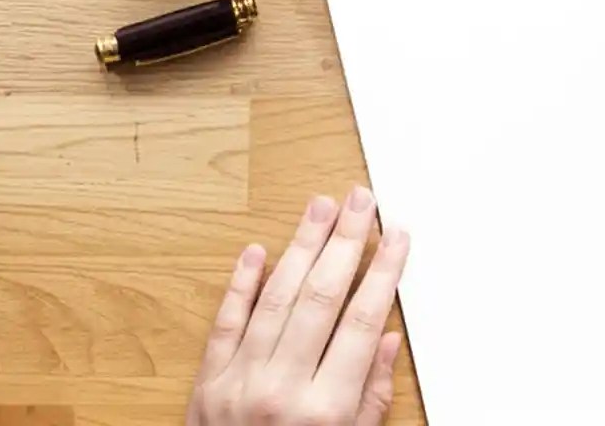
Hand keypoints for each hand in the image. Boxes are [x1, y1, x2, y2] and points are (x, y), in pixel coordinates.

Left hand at [187, 187, 409, 424]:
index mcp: (326, 408)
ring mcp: (239, 382)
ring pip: (276, 298)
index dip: (383, 271)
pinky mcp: (207, 383)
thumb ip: (372, 395)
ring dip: (300, 246)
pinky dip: (241, 284)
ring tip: (319, 207)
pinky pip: (226, 322)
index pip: (362, 320)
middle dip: (346, 241)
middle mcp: (282, 388)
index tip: (397, 235)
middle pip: (322, 297)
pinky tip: (258, 251)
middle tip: (361, 199)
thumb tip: (385, 337)